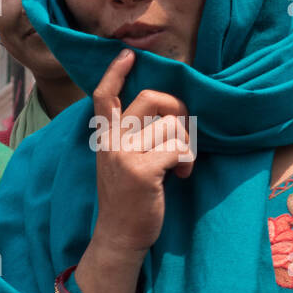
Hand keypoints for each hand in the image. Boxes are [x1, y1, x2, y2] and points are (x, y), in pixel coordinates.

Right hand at [88, 49, 195, 260]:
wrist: (119, 236)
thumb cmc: (128, 200)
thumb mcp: (121, 163)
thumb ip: (133, 137)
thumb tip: (166, 113)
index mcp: (105, 138)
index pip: (104, 97)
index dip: (115, 73)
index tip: (127, 56)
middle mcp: (111, 142)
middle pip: (152, 98)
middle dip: (179, 108)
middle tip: (182, 133)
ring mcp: (124, 155)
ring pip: (172, 125)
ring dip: (187, 145)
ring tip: (180, 167)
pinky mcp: (142, 170)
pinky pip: (179, 148)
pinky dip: (188, 160)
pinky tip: (181, 175)